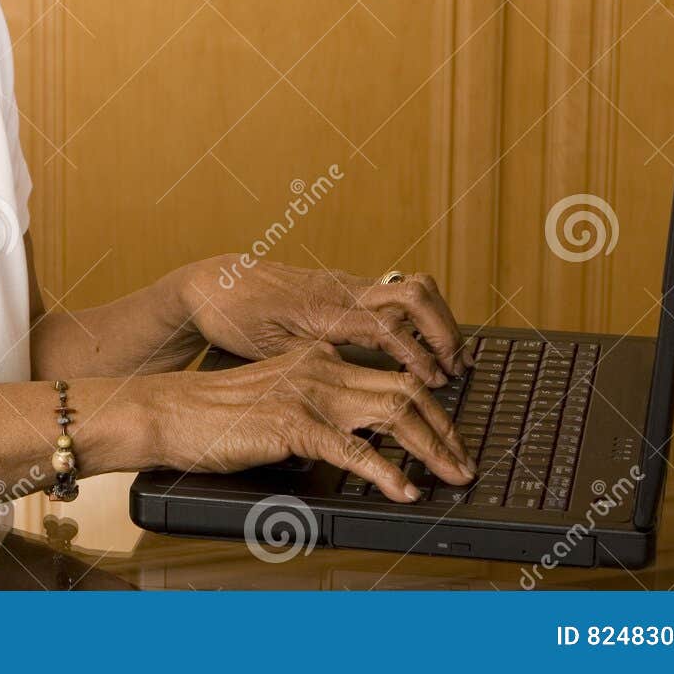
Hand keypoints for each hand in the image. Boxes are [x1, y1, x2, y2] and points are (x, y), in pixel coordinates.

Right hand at [141, 342, 476, 500]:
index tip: (449, 436)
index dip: (430, 406)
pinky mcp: (292, 424)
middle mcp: (321, 368)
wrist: (166, 411)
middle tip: (463, 461)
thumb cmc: (212, 415)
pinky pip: (354, 450)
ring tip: (451, 476)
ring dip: (432, 447)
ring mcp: (308, 393)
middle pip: (406, 389)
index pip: (392, 374)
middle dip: (446, 427)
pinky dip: (387, 474)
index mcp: (319, 359)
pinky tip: (403, 492)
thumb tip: (350, 445)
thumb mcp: (275, 398)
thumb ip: (314, 411)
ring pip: (394, 411)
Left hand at [170, 256, 472, 387]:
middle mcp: (342, 290)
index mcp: (324, 310)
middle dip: (444, 331)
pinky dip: (423, 316)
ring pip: (412, 287)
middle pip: (413, 295)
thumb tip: (346, 390)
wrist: (216, 283)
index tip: (436, 381)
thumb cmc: (236, 318)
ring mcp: (347, 284)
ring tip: (453, 357)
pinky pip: (398, 291)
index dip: (417, 354)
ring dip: (439, 320)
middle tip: (457, 368)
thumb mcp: (268, 350)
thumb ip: (310, 365)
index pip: (386, 326)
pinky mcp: (347, 286)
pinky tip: (428, 343)